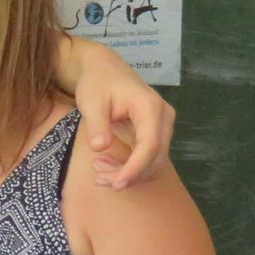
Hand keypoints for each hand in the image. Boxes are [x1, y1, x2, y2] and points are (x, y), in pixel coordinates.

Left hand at [72, 61, 175, 188]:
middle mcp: (163, 118)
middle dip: (129, 175)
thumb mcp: (91, 101)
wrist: (105, 71)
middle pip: (155, 158)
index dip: (135, 168)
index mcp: (149, 107)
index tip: (117, 183)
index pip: (150, 145)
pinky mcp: (156, 133)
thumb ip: (96, 124)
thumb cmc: (98, 83)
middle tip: (98, 179)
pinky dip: (130, 167)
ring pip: (154, 162)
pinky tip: (106, 164)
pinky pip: (148, 157)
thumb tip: (100, 148)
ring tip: (98, 173)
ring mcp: (163, 126)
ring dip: (129, 174)